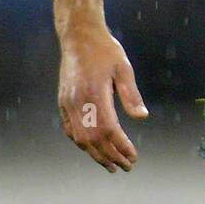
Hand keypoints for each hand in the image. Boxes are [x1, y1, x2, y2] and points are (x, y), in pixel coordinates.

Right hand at [57, 23, 148, 171]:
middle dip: (110, 156)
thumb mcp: (124, 68)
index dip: (121, 146)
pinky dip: (81, 143)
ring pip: (79, 138)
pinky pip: (70, 129)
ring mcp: (67, 103)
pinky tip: (92, 148)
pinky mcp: (62, 102)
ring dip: (95, 154)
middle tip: (125, 166)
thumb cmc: (105, 50)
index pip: (109, 129)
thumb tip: (141, 117)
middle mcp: (78, 102)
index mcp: (95, 94)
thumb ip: (131, 94)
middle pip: (93, 139)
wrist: (79, 36)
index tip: (133, 156)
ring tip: (110, 164)